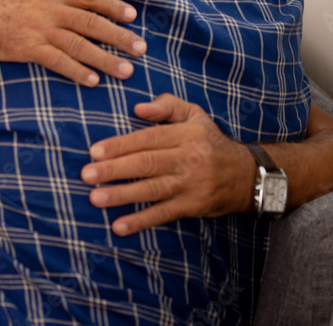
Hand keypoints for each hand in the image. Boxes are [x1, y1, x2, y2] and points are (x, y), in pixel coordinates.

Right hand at [0, 0, 145, 84]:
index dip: (113, 7)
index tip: (133, 17)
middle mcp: (49, 9)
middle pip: (92, 24)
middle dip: (120, 37)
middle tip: (141, 49)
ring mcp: (39, 30)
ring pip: (80, 46)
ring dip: (105, 59)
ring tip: (126, 71)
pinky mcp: (27, 49)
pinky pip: (57, 62)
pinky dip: (77, 71)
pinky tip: (92, 81)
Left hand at [79, 94, 255, 234]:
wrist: (246, 175)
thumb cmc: (210, 142)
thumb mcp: (195, 115)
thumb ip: (167, 105)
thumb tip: (138, 108)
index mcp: (185, 134)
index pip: (147, 138)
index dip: (120, 145)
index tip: (94, 151)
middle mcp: (188, 159)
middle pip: (146, 163)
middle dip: (114, 169)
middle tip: (86, 174)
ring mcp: (190, 185)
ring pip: (152, 189)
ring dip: (122, 195)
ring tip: (95, 198)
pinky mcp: (192, 206)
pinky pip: (163, 214)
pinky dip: (141, 221)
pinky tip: (119, 226)